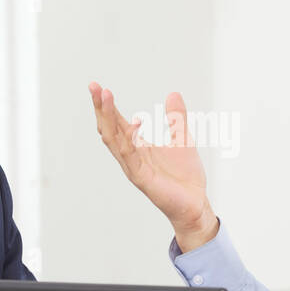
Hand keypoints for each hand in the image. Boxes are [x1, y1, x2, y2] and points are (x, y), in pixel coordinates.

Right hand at [88, 82, 217, 251]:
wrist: (196, 203)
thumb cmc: (185, 176)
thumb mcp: (182, 138)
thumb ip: (176, 117)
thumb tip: (173, 93)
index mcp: (137, 146)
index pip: (116, 123)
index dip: (107, 105)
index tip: (99, 87)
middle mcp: (130, 156)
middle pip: (109, 128)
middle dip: (101, 107)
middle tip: (94, 87)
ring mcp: (133, 167)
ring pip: (114, 140)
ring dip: (109, 117)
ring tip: (106, 96)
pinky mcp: (141, 179)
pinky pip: (131, 157)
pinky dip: (129, 139)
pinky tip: (132, 123)